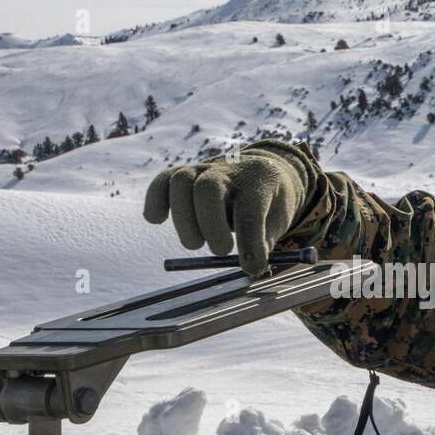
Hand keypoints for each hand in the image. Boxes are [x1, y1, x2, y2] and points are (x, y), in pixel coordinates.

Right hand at [142, 141, 318, 275]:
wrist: (262, 170)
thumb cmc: (269, 203)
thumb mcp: (278, 221)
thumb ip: (264, 243)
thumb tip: (249, 267)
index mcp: (260, 179)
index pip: (250, 210)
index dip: (248, 242)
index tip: (251, 266)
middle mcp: (229, 169)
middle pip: (208, 189)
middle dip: (209, 225)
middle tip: (220, 252)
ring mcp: (205, 167)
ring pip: (181, 182)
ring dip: (182, 218)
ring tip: (194, 244)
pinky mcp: (186, 172)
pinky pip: (163, 181)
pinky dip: (155, 200)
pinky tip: (157, 220)